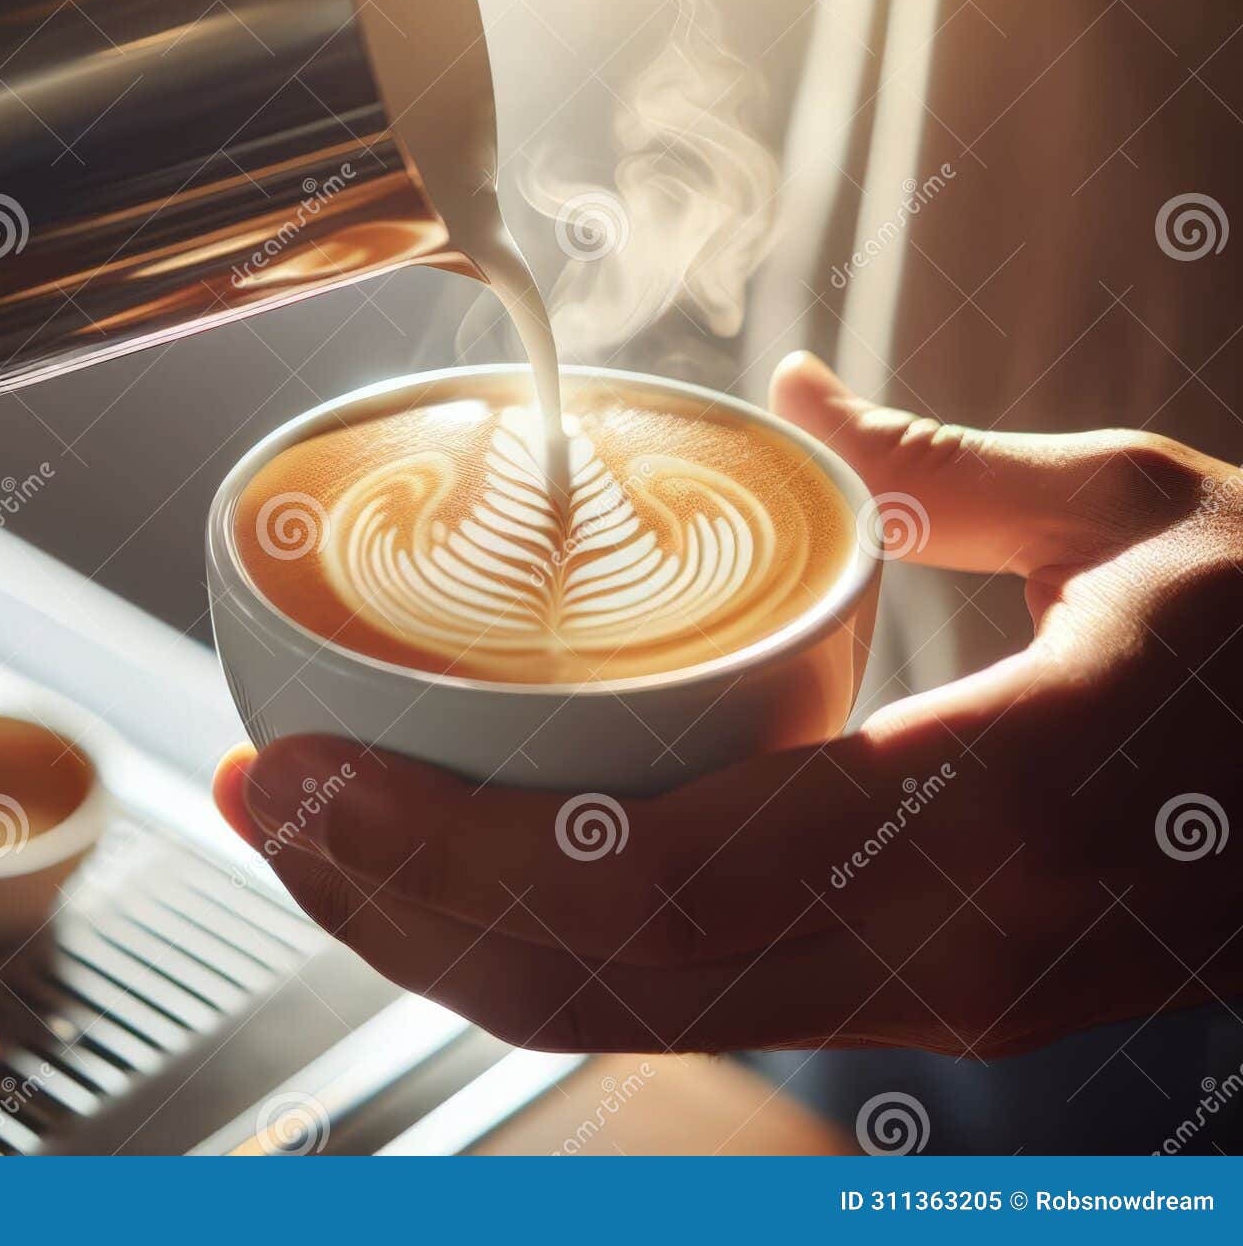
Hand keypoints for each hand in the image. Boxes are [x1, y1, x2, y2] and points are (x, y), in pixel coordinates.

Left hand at [214, 353, 1242, 1056]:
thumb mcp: (1144, 515)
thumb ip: (951, 467)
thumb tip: (799, 391)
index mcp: (987, 815)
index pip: (650, 878)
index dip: (444, 846)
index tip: (298, 765)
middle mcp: (941, 953)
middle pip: (599, 976)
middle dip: (394, 901)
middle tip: (259, 795)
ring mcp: (931, 1000)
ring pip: (631, 1013)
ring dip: (443, 934)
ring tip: (318, 835)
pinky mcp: (921, 995)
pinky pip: (694, 1000)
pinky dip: (544, 950)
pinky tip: (460, 872)